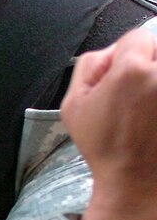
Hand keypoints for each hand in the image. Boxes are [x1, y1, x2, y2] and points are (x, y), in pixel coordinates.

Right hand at [62, 27, 156, 219]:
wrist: (138, 182)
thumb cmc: (105, 147)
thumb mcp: (72, 105)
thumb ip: (89, 65)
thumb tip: (111, 53)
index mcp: (132, 71)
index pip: (138, 37)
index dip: (127, 56)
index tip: (124, 78)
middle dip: (149, 67)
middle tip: (138, 96)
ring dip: (155, 85)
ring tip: (147, 109)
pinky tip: (152, 120)